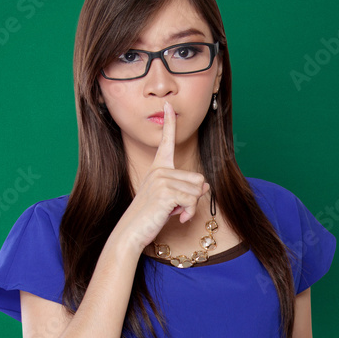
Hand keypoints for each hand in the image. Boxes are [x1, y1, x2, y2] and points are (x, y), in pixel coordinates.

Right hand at [114, 101, 210, 252]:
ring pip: (198, 190)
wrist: (132, 232)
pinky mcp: (166, 192)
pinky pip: (192, 201)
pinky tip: (176, 218)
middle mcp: (160, 170)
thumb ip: (188, 190)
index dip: (168, 123)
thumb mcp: (172, 200)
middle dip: (193, 197)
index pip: (166, 142)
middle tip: (175, 207)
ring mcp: (162, 179)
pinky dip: (188, 213)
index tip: (167, 105)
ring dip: (190, 207)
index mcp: (158, 168)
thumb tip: (206, 186)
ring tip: (172, 212)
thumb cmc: (151, 216)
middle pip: (198, 178)